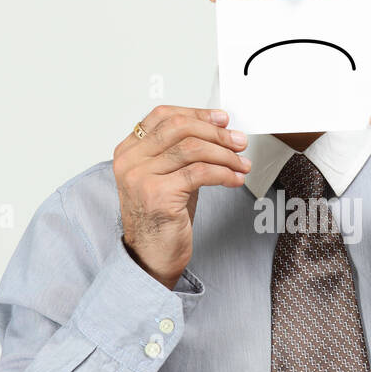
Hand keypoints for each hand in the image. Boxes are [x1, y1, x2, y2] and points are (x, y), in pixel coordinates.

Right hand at [112, 106, 250, 286]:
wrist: (151, 258)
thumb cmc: (162, 219)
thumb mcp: (168, 177)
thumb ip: (183, 152)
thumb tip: (218, 130)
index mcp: (128, 151)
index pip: (162, 116)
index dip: (196, 114)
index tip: (222, 119)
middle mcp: (130, 161)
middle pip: (179, 128)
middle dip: (215, 132)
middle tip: (239, 141)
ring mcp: (141, 178)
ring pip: (192, 149)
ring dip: (225, 154)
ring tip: (242, 163)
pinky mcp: (158, 195)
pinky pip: (200, 173)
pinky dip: (224, 173)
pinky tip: (235, 179)